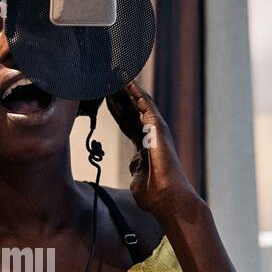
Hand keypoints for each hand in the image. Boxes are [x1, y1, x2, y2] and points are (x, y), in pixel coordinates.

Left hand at [106, 81, 199, 221]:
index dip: (116, 109)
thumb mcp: (138, 179)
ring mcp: (156, 130)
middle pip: (131, 109)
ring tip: (114, 72)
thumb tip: (135, 166)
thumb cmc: (154, 194)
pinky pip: (145, 106)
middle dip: (119, 94)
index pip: (127, 122)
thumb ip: (136, 169)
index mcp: (144, 145)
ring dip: (126, 88)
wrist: (167, 198)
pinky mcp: (158, 129)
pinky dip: (136, 93)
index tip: (104, 96)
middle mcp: (151, 134)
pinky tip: (126, 81)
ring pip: (138, 103)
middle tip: (106, 77)